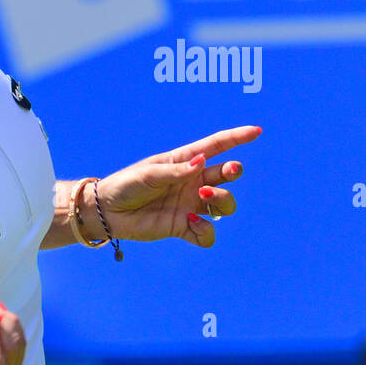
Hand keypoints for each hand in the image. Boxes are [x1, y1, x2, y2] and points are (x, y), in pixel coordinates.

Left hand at [95, 125, 261, 247]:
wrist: (108, 212)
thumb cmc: (126, 185)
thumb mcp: (149, 173)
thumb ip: (176, 171)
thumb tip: (202, 162)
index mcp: (185, 162)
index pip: (216, 146)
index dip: (237, 138)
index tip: (257, 131)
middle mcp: (193, 182)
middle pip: (227, 175)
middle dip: (234, 171)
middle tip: (228, 171)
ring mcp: (191, 204)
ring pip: (225, 204)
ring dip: (223, 199)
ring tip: (204, 195)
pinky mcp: (184, 227)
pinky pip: (208, 233)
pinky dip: (206, 230)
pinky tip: (191, 222)